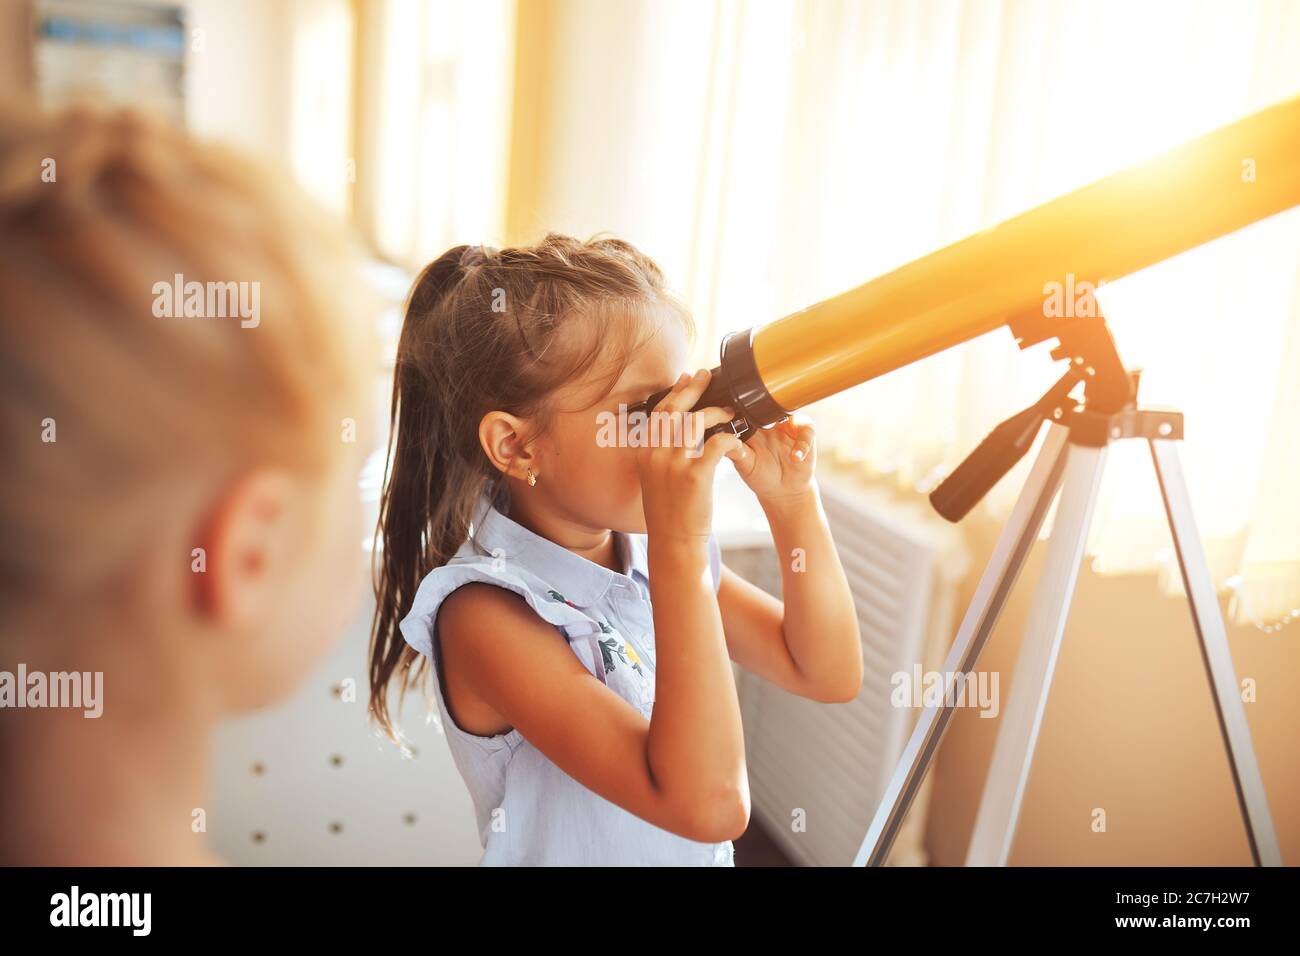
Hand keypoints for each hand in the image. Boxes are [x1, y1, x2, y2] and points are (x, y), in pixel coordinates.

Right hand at [635, 368, 745, 539]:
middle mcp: (654, 454)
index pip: (659, 413)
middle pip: (675, 409)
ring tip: (729, 412)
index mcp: (644, 453)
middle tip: (707, 376)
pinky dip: (729, 438)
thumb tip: (676, 430)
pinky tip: (736, 441)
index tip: (685, 378)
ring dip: (716, 412)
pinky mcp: (695, 475)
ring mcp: (673, 464)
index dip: (674, 392)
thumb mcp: (656, 478)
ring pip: (696, 422)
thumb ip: (662, 453)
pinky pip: (717, 443)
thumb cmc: (670, 511)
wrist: (674, 541)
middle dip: (692, 388)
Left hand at [729, 412, 816, 510]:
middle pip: (770, 404)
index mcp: (752, 427)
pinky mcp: (804, 435)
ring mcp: (787, 427)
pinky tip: (795, 458)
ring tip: (782, 438)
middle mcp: (770, 423)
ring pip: (791, 411)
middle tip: (767, 423)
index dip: (745, 406)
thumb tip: (724, 441)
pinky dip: (802, 443)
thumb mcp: (745, 465)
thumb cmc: (761, 476)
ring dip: (787, 420)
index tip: (743, 413)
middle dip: (768, 407)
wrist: (783, 491)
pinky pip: (806, 430)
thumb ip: (736, 452)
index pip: (748, 409)